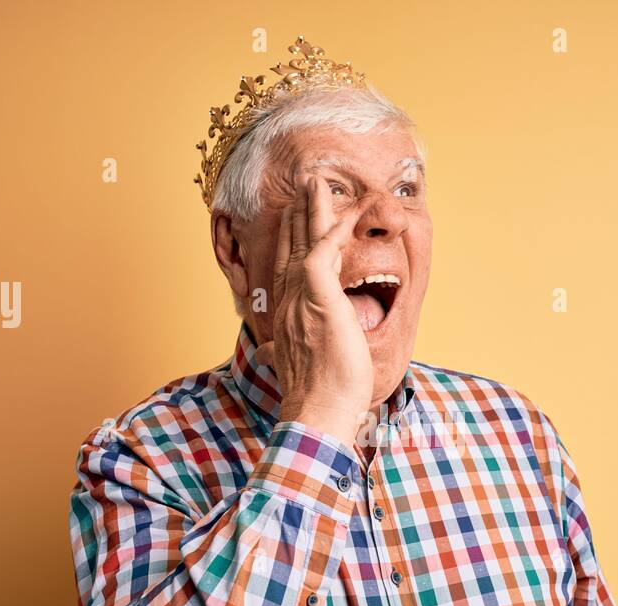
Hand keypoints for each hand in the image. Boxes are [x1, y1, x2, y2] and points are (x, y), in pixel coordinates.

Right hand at [255, 175, 378, 444]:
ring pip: (306, 240)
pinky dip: (336, 228)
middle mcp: (289, 300)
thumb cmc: (316, 397)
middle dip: (300, 215)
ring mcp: (301, 296)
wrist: (317, 411)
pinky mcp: (318, 294)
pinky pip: (324, 249)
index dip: (290, 242)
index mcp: (287, 315)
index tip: (294, 221)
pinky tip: (349, 211)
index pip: (287, 269)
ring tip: (318, 182)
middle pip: (293, 246)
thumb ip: (280, 354)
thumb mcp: (295, 367)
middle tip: (306, 187)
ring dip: (314, 208)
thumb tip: (267, 354)